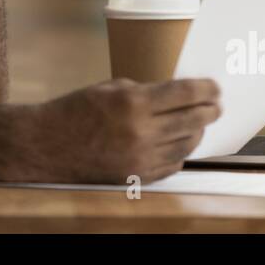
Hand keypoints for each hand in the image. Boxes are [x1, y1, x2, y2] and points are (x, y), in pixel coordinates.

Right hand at [0, 78, 222, 184]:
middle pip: (192, 120)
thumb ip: (142, 91)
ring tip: (200, 123)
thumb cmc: (74, 111)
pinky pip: (171, 165)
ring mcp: (140, 158)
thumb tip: (173, 95)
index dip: (205, 89)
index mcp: (132, 103)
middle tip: (216, 105)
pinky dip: (180, 153)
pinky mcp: (137, 176)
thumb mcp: (109, 88)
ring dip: (197, 132)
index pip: (183, 93)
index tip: (214, 87)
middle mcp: (140, 132)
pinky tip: (181, 144)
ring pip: (186, 145)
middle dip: (209, 110)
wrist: (47, 146)